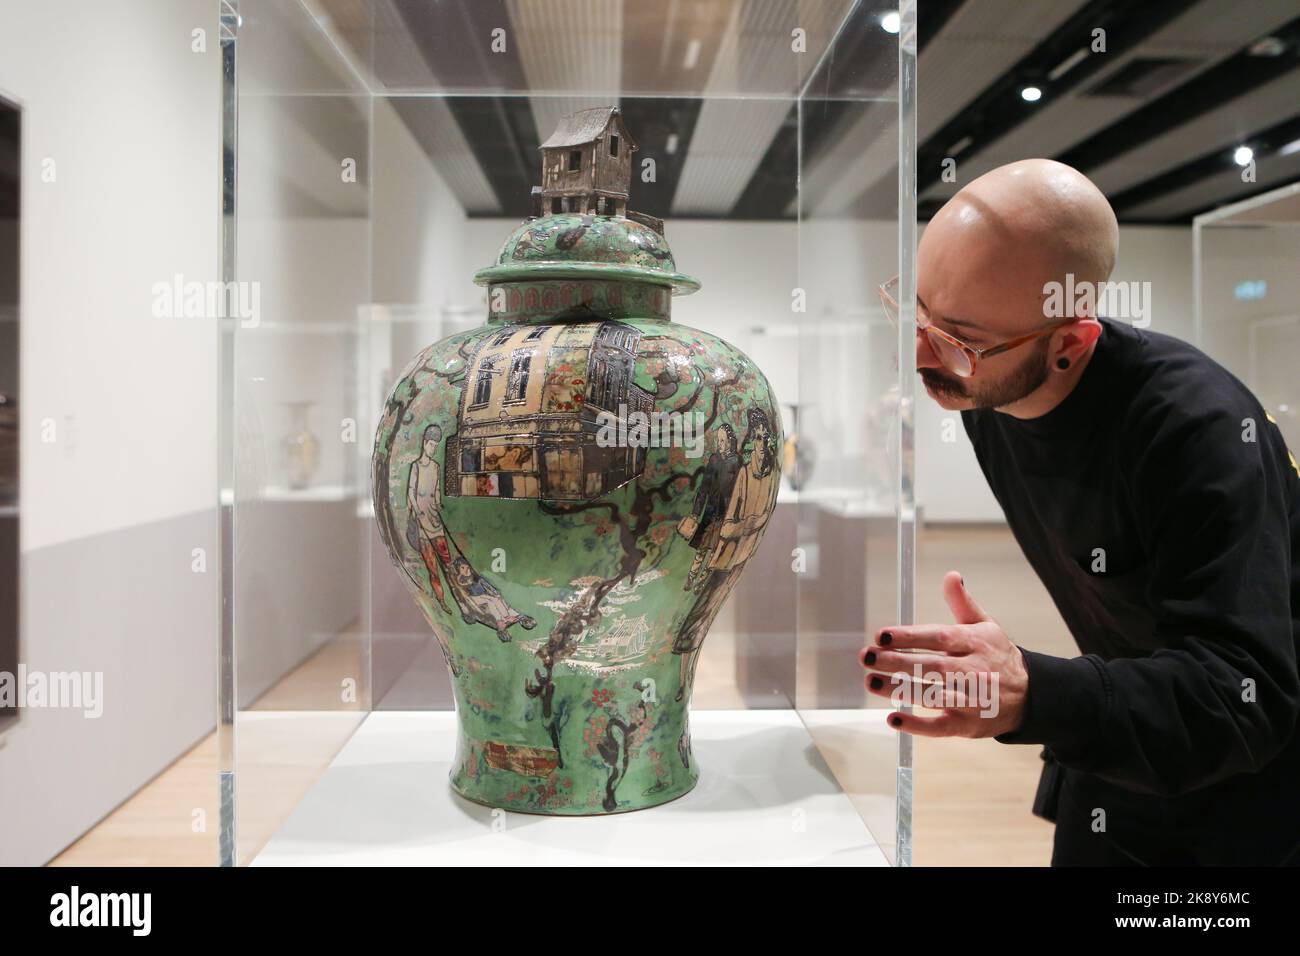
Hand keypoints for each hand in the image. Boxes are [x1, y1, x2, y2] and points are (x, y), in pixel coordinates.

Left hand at [861, 571, 1028, 737]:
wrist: (1029, 695)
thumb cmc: (996, 655)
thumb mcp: (985, 625)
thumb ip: (962, 603)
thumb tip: (952, 576)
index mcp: (973, 643)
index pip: (938, 637)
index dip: (909, 636)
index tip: (881, 635)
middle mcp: (972, 671)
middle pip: (931, 666)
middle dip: (896, 662)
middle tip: (866, 657)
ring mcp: (970, 700)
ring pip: (933, 696)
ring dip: (900, 690)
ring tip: (871, 682)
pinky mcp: (967, 725)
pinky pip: (941, 727)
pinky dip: (917, 726)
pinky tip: (893, 719)